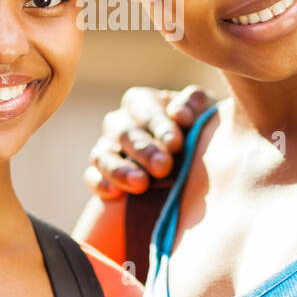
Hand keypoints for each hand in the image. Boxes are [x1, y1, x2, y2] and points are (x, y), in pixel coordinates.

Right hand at [84, 85, 214, 200]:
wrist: (198, 165)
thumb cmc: (200, 132)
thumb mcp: (205, 113)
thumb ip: (195, 104)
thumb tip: (179, 114)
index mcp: (143, 102)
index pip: (143, 106)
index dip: (158, 123)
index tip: (176, 144)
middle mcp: (121, 123)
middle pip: (124, 132)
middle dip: (144, 150)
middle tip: (163, 167)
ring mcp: (108, 148)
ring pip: (102, 154)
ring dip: (120, 169)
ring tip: (141, 184)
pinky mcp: (101, 174)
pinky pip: (92, 177)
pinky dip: (100, 184)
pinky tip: (115, 194)